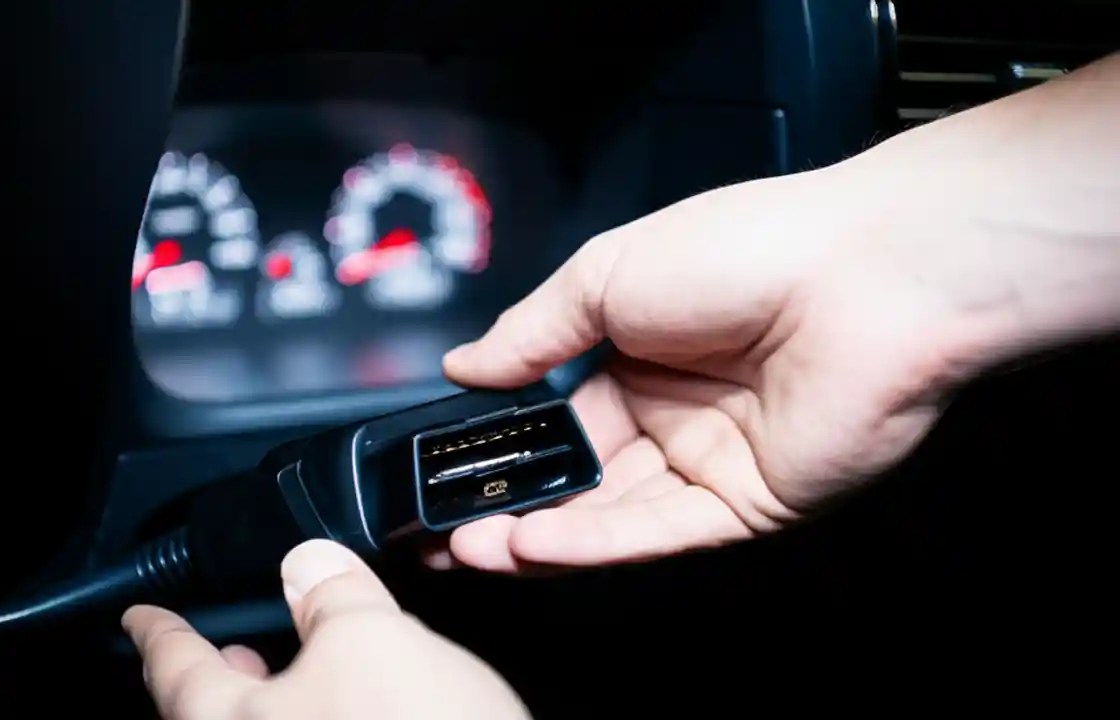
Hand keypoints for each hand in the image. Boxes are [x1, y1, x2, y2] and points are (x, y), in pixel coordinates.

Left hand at [124, 540, 528, 718]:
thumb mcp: (373, 639)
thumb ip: (331, 595)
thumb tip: (310, 564)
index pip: (174, 670)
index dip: (158, 632)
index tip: (140, 616)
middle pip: (212, 716)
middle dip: (219, 677)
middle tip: (222, 649)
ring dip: (276, 703)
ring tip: (295, 673)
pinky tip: (358, 710)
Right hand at [436, 56, 1119, 571]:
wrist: (866, 274)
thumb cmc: (748, 248)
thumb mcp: (606, 274)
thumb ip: (530, 332)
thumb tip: (463, 364)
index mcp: (636, 347)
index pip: (553, 411)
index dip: (500, 441)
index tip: (446, 463)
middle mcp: (669, 409)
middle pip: (575, 472)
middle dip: (508, 501)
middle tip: (444, 524)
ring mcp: (706, 460)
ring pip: (607, 513)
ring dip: (536, 534)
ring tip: (469, 546)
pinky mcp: (744, 504)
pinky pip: (656, 532)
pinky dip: (592, 542)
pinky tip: (532, 542)